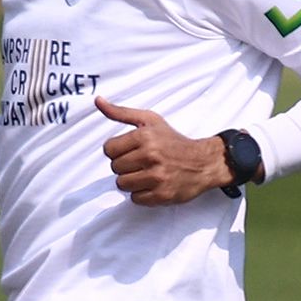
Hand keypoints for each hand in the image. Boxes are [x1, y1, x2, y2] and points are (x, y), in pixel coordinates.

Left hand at [97, 97, 232, 206]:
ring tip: (146, 174)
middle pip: (115, 168)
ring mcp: (157, 177)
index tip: (130, 151)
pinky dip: (142, 194)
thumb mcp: (149, 121)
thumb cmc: (173, 141)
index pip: (108, 149)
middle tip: (141, 163)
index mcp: (144, 136)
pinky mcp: (162, 195)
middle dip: (125, 166)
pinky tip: (153, 185)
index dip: (117, 151)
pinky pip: (136, 199)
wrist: (203, 162)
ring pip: (122, 184)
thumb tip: (98, 101)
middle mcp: (150, 155)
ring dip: (131, 181)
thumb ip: (121, 112)